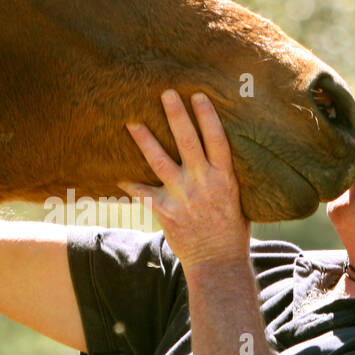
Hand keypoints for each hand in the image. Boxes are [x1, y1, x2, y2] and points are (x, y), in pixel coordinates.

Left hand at [119, 89, 250, 270]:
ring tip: (132, 122)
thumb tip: (216, 152)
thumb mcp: (238, 198)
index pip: (216, 139)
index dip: (207, 116)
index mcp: (225, 177)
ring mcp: (183, 197)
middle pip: (188, 142)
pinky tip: (117, 176)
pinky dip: (130, 185)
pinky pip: (143, 194)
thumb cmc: (231, 229)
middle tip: (165, 93)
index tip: (197, 95)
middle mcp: (204, 183)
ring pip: (160, 162)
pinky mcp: (166, 212)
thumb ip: (223, 175)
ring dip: (145, 141)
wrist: (218, 262)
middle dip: (176, 116)